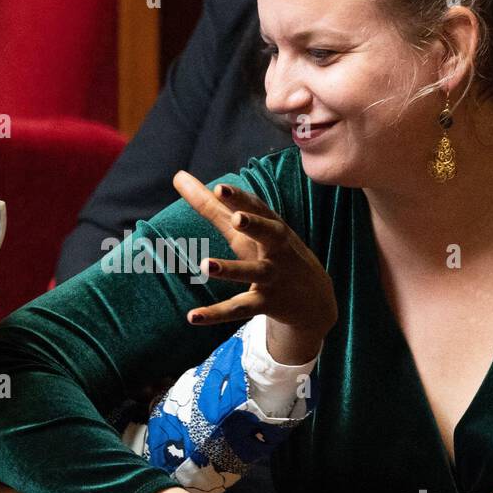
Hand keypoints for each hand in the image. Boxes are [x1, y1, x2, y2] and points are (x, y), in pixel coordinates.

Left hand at [172, 170, 336, 364]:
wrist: (314, 300)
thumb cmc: (272, 253)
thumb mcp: (245, 230)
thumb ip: (212, 205)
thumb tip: (178, 176)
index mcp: (271, 226)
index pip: (256, 208)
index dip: (239, 198)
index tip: (219, 189)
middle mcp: (276, 249)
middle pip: (268, 234)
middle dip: (254, 225)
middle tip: (236, 219)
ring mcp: (273, 276)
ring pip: (252, 272)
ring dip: (230, 269)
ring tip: (204, 265)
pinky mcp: (266, 303)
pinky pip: (240, 308)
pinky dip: (216, 313)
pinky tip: (192, 316)